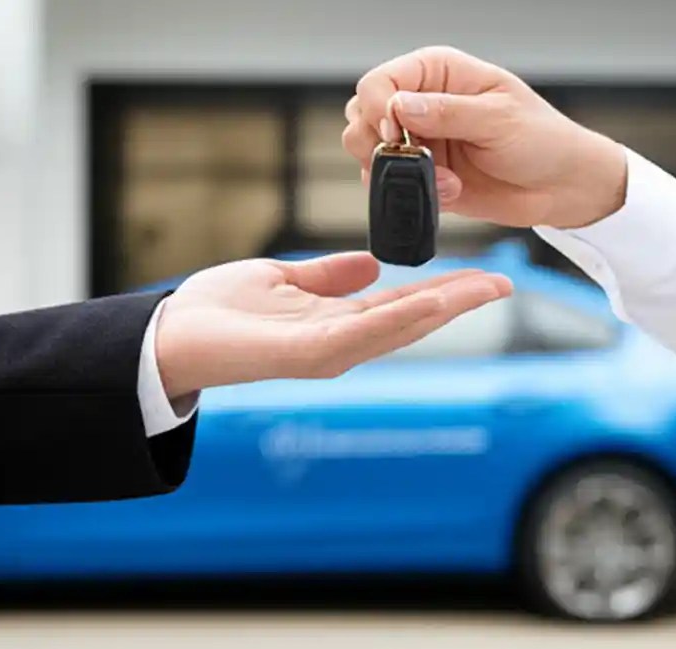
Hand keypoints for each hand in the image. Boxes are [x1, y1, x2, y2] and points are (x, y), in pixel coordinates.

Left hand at [153, 252, 511, 399]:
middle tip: (505, 283)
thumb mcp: (283, 280)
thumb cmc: (218, 312)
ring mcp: (326, 353)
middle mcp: (341, 344)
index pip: (403, 305)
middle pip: (413, 319)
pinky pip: (360, 334)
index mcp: (338, 323)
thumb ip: (327, 277)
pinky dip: (397, 319)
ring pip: (397, 328)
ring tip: (481, 289)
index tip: (486, 278)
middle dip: (460, 303)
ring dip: (441, 309)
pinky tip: (426, 303)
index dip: (446, 292)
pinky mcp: (305, 355)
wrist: (170, 336)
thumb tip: (370, 264)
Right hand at [345, 46, 627, 229]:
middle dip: (377, 144)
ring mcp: (419, 141)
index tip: (396, 133)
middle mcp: (421, 103)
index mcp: (437, 72)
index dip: (379, 108)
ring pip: (367, 151)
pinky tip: (449, 193)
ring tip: (443, 180)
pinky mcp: (422, 176)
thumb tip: (400, 106)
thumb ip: (448, 113)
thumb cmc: (542, 139)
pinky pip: (390, 185)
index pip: (380, 81)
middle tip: (415, 161)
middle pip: (361, 114)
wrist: (561, 186)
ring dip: (396, 173)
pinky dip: (409, 194)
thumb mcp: (499, 119)